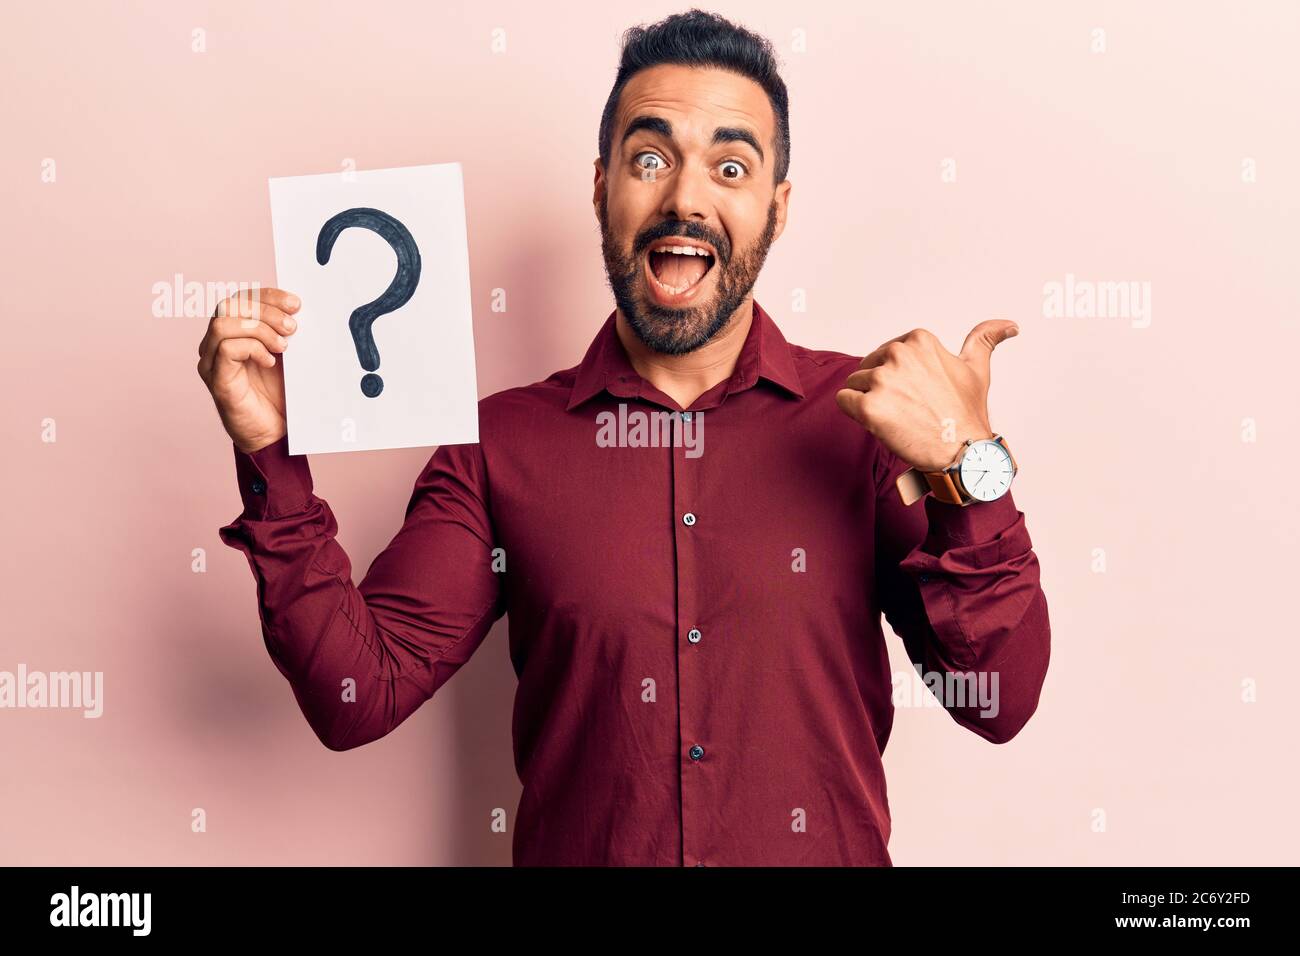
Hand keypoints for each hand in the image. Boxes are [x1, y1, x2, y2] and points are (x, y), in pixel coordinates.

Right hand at [197, 287, 300, 453]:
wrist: (274, 433)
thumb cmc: (278, 394)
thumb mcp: (285, 355)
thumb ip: (283, 331)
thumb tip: (297, 307)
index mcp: (232, 334)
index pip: (241, 299)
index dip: (267, 296)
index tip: (296, 304)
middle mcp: (214, 344)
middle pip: (228, 305)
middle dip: (265, 310)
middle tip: (292, 327)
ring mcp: (211, 362)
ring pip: (223, 323)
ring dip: (259, 329)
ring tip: (283, 346)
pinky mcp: (216, 380)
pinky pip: (225, 349)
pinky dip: (252, 348)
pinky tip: (269, 362)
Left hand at [835, 320, 1018, 471]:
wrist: (962, 454)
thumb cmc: (967, 413)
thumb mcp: (977, 369)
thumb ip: (984, 340)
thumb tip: (1011, 326)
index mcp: (918, 341)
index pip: (886, 353)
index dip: (897, 377)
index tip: (918, 394)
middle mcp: (898, 354)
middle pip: (867, 367)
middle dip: (881, 389)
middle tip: (908, 409)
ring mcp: (882, 380)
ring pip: (854, 384)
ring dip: (868, 402)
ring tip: (898, 418)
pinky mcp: (868, 407)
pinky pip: (843, 400)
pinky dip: (854, 413)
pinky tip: (879, 424)